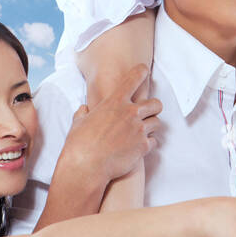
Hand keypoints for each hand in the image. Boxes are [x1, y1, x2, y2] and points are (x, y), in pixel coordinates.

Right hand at [63, 64, 162, 184]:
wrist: (86, 166)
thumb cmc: (79, 144)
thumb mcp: (78, 123)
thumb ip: (84, 113)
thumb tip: (84, 109)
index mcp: (114, 102)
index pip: (133, 79)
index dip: (141, 72)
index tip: (144, 70)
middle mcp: (130, 113)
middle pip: (156, 103)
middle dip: (154, 107)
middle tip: (148, 113)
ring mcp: (139, 130)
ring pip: (157, 122)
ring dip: (151, 126)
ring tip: (143, 132)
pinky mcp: (143, 146)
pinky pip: (154, 141)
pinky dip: (149, 143)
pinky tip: (141, 147)